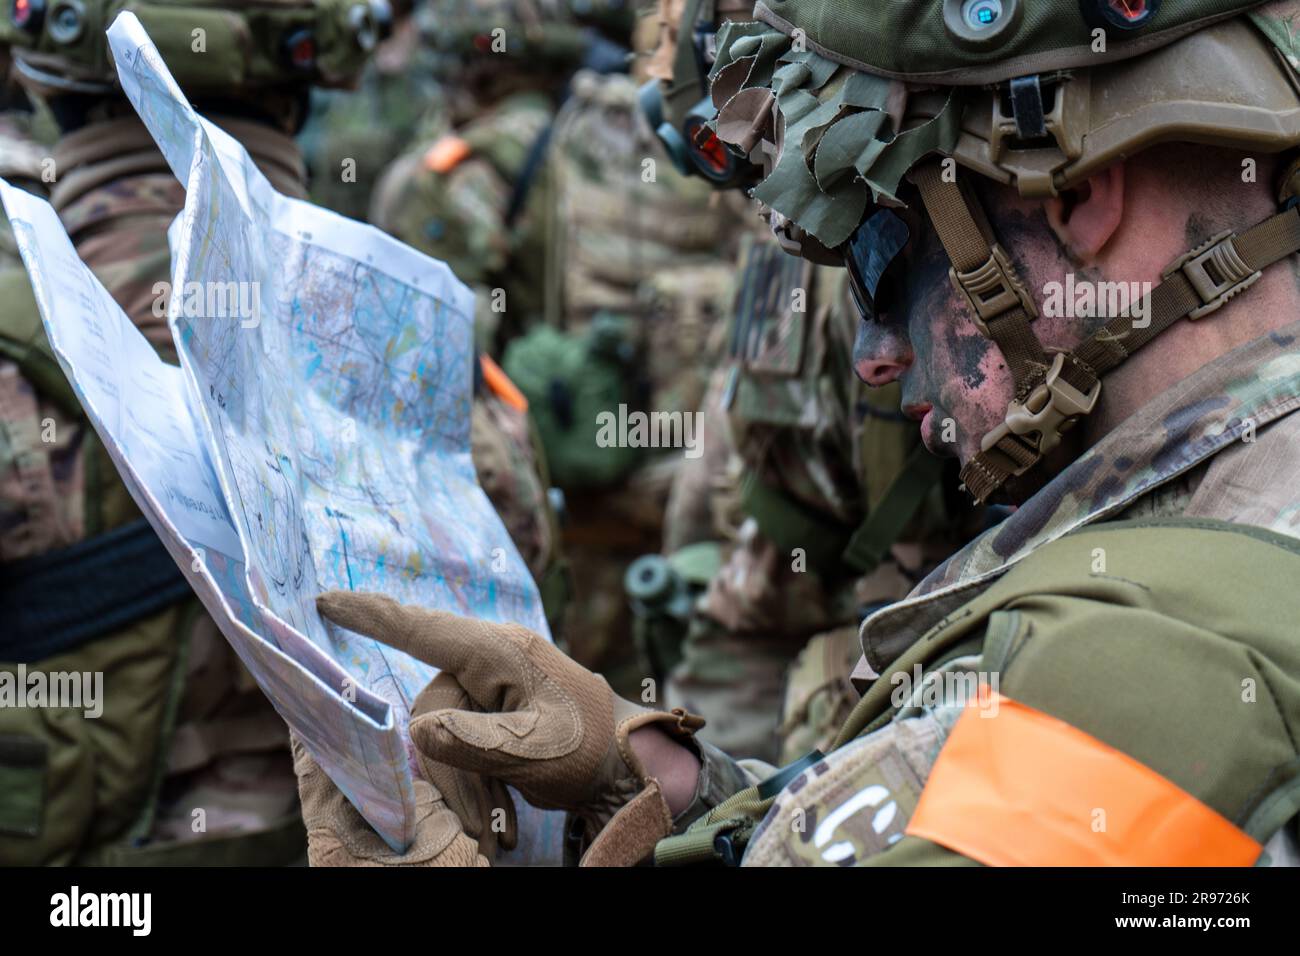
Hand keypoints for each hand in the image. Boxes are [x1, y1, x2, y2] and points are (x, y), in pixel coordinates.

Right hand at [316, 591, 704, 857]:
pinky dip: (476, 779)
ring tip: (500, 827)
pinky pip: (462, 739)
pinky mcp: (495, 707)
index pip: (425, 629)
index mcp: (501, 652)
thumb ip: (474, 739)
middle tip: (485, 824)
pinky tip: (501, 814)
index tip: (326, 600)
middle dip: (451, 768)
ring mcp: (493, 683)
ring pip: (444, 731)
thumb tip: (416, 728)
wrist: (626, 765)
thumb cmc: (589, 750)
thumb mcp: (534, 750)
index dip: (372, 615)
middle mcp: (492, 659)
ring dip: (467, 784)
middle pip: (433, 706)